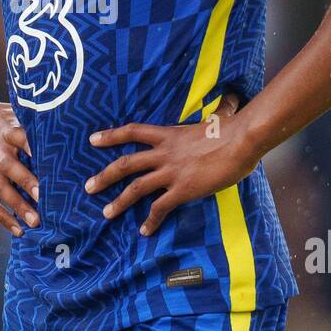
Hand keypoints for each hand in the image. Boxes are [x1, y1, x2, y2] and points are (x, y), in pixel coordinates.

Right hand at [0, 100, 38, 237]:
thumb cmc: (2, 119)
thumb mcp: (16, 114)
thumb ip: (36, 126)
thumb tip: (71, 131)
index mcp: (7, 131)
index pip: (19, 136)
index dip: (30, 145)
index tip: (48, 155)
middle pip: (11, 167)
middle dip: (27, 182)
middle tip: (44, 197)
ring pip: (0, 188)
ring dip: (17, 206)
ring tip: (35, 221)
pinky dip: (3, 218)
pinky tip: (18, 230)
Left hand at [84, 93, 260, 236]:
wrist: (241, 140)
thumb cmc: (234, 129)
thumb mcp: (217, 119)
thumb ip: (217, 114)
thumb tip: (231, 100)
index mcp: (169, 134)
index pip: (132, 131)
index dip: (111, 136)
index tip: (92, 140)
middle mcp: (164, 153)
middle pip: (126, 164)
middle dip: (104, 176)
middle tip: (88, 187)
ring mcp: (171, 172)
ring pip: (136, 188)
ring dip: (119, 202)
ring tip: (106, 213)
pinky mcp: (182, 189)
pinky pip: (160, 207)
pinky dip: (151, 220)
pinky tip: (145, 230)